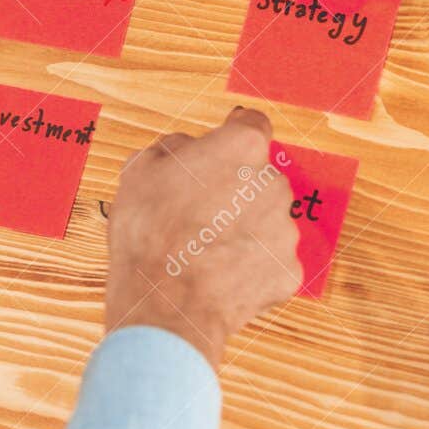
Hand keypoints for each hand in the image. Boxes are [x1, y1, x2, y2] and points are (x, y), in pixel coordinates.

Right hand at [105, 107, 300, 365]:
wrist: (165, 304)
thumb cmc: (150, 234)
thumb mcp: (140, 169)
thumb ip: (174, 147)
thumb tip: (188, 148)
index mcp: (242, 147)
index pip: (251, 124)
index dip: (232, 134)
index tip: (222, 146)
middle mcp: (274, 183)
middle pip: (257, 177)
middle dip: (233, 190)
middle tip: (197, 212)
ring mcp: (285, 230)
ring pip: (265, 220)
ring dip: (242, 229)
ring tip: (203, 250)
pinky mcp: (287, 271)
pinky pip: (268, 261)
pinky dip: (249, 266)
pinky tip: (218, 274)